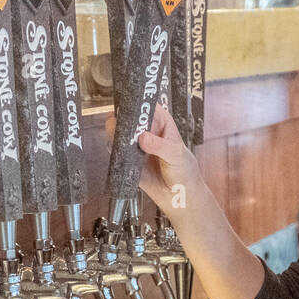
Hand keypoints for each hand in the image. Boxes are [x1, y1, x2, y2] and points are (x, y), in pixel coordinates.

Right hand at [106, 102, 206, 220]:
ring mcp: (136, 145)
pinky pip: (116, 152)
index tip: (130, 106)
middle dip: (122, 119)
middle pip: (128, 117)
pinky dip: (113, 151)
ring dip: (115, 134)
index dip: (137, 103)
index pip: (147, 105)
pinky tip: (117, 152)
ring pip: (119, 133)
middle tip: (122, 127)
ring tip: (119, 140)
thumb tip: (144, 137)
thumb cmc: (184, 171)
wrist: (179, 196)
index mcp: (161, 121)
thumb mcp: (176, 155)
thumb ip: (160, 146)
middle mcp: (147, 130)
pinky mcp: (128, 159)